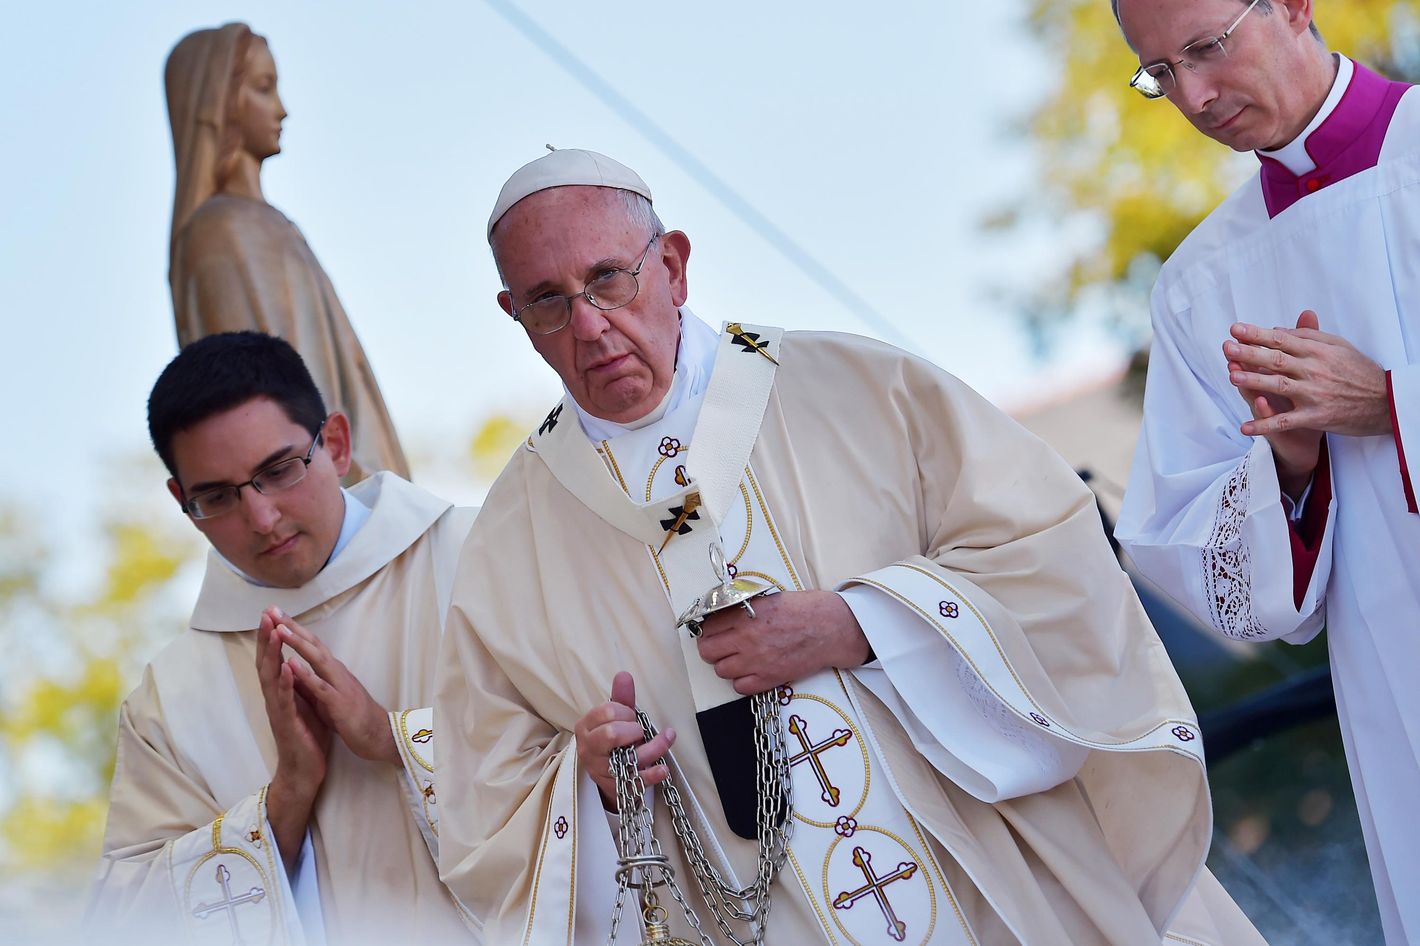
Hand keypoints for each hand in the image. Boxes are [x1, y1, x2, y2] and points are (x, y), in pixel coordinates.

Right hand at [256, 611, 329, 869]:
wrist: (304, 772)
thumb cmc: (306, 737)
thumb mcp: (305, 704)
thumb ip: (299, 685)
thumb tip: (297, 663)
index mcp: (282, 692)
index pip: (275, 658)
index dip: (273, 635)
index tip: (273, 611)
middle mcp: (276, 698)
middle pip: (267, 662)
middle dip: (267, 636)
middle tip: (265, 611)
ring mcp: (279, 711)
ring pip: (271, 677)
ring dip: (272, 653)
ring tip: (272, 631)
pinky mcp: (286, 725)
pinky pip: (284, 701)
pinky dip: (285, 683)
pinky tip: (285, 667)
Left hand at [263, 607, 398, 766]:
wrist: (380, 737)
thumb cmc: (355, 716)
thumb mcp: (332, 694)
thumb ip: (316, 680)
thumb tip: (297, 668)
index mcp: (333, 671)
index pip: (312, 644)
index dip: (294, 629)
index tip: (275, 613)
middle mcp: (337, 672)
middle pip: (313, 644)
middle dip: (292, 626)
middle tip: (273, 609)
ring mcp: (339, 685)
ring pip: (317, 659)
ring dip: (298, 643)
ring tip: (280, 629)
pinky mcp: (340, 703)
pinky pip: (321, 687)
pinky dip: (307, 674)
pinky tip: (292, 664)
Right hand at [574, 672, 675, 810]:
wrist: (607, 775)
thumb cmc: (612, 740)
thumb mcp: (614, 718)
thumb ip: (620, 698)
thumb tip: (624, 675)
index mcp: (586, 727)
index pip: (607, 712)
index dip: (625, 712)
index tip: (631, 716)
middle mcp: (589, 749)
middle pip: (612, 734)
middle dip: (633, 729)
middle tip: (639, 731)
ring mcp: (602, 770)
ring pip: (629, 758)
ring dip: (655, 746)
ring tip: (667, 738)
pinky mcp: (617, 786)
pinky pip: (637, 780)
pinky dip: (653, 773)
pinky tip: (664, 768)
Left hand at [695, 590, 868, 695]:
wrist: (830, 628)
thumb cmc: (804, 609)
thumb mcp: (769, 599)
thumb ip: (743, 608)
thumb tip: (723, 615)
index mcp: (745, 615)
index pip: (708, 627)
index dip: (708, 630)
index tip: (713, 631)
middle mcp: (746, 638)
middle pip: (708, 651)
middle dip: (711, 649)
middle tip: (722, 646)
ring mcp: (757, 660)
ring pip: (721, 671)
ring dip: (726, 665)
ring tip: (739, 658)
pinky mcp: (769, 678)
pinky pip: (740, 687)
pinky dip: (742, 681)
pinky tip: (751, 671)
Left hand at [1224, 312, 1387, 493]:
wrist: (1385, 401)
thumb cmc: (1359, 371)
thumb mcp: (1338, 346)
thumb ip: (1309, 337)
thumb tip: (1279, 330)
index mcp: (1318, 351)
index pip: (1282, 340)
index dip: (1257, 334)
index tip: (1235, 329)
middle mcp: (1314, 370)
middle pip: (1277, 360)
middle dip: (1250, 354)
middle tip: (1227, 348)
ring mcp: (1314, 394)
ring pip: (1279, 386)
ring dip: (1254, 382)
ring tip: (1232, 377)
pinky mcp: (1316, 417)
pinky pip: (1286, 422)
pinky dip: (1265, 425)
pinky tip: (1244, 427)